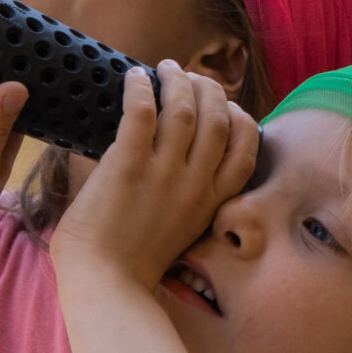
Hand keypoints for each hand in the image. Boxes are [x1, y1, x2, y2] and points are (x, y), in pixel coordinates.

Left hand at [50, 64, 258, 287]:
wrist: (105, 285)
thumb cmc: (134, 263)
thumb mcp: (183, 230)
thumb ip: (190, 197)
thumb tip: (180, 162)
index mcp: (211, 200)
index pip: (247, 147)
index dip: (241, 116)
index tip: (226, 105)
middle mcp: (195, 184)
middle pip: (219, 118)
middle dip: (209, 88)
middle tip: (190, 76)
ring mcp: (163, 175)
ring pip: (184, 109)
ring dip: (177, 80)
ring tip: (165, 67)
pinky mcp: (127, 168)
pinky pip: (141, 113)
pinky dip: (140, 89)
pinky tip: (133, 78)